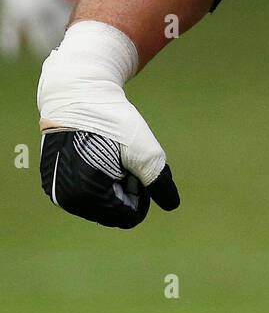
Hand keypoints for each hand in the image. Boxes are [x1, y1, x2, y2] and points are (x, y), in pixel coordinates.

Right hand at [37, 21, 179, 228]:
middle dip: (125, 191)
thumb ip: (158, 182)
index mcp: (86, 196)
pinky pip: (83, 191)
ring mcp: (56, 190)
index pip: (127, 217)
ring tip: (111, 157)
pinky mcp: (52, 178)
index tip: (139, 167)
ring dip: (111, 185)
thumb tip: (171, 205)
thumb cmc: (113, 122)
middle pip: (111, 212)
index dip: (142, 194)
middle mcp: (65, 199)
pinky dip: (95, 179)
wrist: (79, 95)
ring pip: (97, 203)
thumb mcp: (144, 151)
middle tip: (125, 159)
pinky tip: (97, 155)